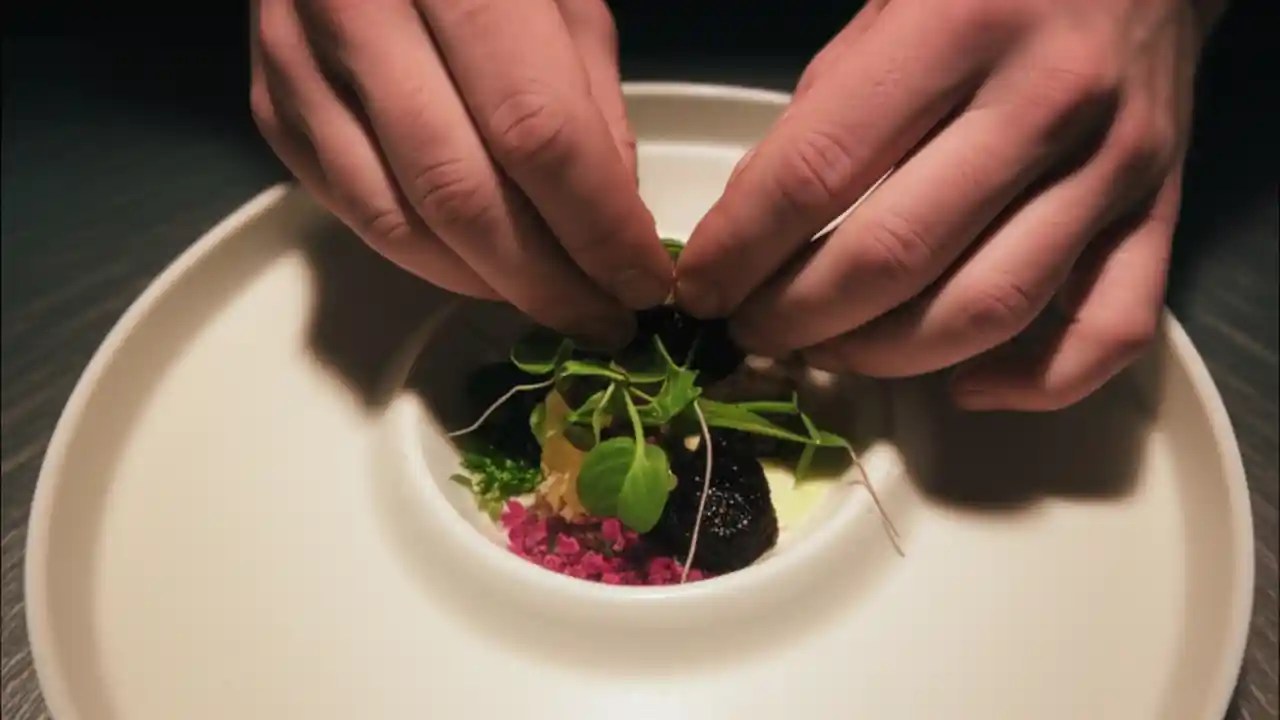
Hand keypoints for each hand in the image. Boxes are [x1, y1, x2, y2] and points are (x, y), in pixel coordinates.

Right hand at [250, 0, 670, 346]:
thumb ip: (589, 95)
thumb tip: (610, 216)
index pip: (537, 133)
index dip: (597, 226)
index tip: (642, 281)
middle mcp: (360, 13)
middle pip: (464, 194)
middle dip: (547, 280)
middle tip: (604, 320)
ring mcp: (299, 64)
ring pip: (400, 221)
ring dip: (488, 285)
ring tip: (554, 305)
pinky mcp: (272, 105)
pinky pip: (353, 212)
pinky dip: (427, 260)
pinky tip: (482, 271)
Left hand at [677, 0, 1217, 409]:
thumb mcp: (889, 6)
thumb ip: (823, 114)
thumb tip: (752, 228)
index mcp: (959, 25)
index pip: (819, 170)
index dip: (741, 246)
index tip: (699, 288)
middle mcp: (1047, 100)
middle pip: (895, 257)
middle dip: (796, 316)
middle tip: (750, 329)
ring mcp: (1116, 164)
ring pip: (987, 309)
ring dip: (883, 358)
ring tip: (824, 352)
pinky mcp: (1161, 212)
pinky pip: (1108, 331)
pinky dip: (1031, 383)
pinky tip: (959, 385)